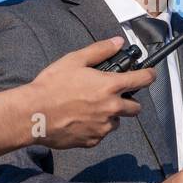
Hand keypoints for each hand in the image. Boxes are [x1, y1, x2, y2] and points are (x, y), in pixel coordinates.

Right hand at [27, 37, 155, 149]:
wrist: (33, 114)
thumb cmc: (51, 85)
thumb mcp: (74, 60)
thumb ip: (100, 50)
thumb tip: (118, 42)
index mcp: (110, 87)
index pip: (143, 80)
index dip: (149, 75)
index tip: (149, 74)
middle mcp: (111, 109)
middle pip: (136, 108)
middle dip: (128, 101)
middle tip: (112, 95)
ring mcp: (103, 127)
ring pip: (116, 121)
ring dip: (110, 115)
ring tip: (89, 107)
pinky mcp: (92, 141)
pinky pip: (101, 133)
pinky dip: (95, 127)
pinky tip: (79, 119)